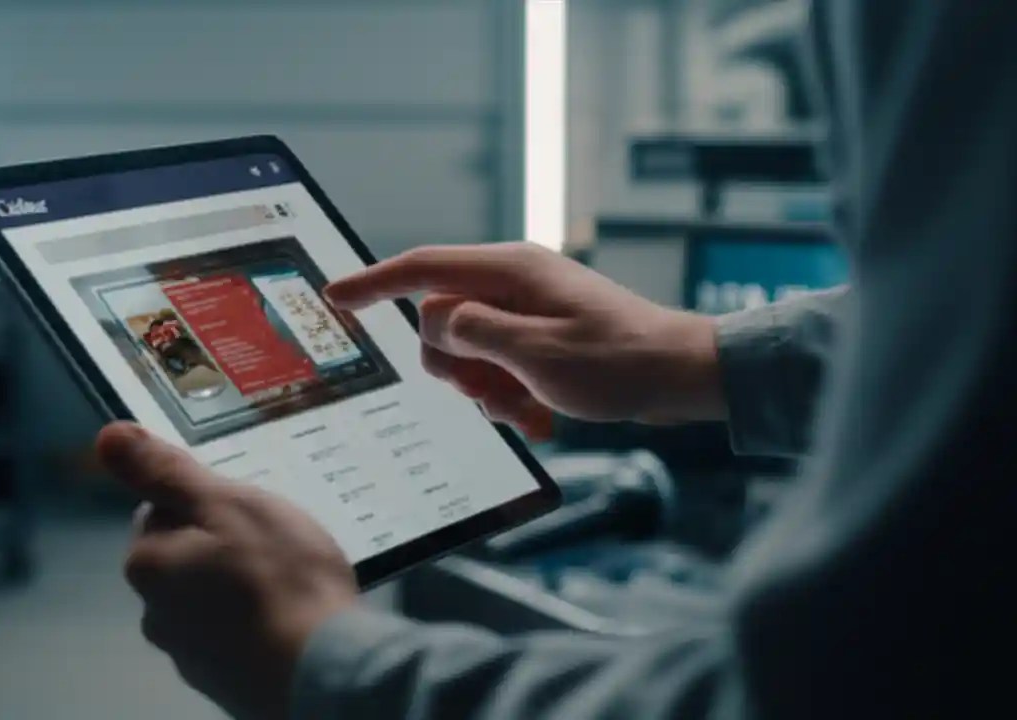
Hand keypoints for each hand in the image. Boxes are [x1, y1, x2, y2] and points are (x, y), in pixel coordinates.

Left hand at [96, 422, 357, 719]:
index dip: (206, 502)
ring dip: (238, 589)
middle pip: (185, 559)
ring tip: (289, 584)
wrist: (321, 670)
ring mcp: (188, 655)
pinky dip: (256, 626)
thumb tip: (107, 436)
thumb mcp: (226, 505)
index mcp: (149, 563)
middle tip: (274, 542)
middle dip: (221, 547)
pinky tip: (290, 619)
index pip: (161, 512)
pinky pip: (234, 638)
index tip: (246, 508)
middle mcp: (155, 613)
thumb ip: (167, 473)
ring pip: (209, 601)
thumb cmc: (279, 577)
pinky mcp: (224, 682)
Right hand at [325, 243, 723, 435]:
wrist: (680, 375)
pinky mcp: (540, 337)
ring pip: (468, 352)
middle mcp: (513, 283)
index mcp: (510, 272)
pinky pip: (499, 367)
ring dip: (486, 390)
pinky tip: (541, 415)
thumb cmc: (620, 362)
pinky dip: (510, 395)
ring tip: (529, 408)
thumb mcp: (537, 355)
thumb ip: (476, 334)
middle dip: (456, 368)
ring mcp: (527, 311)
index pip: (424, 269)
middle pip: (441, 321)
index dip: (374, 283)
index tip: (336, 298)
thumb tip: (435, 320)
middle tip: (492, 392)